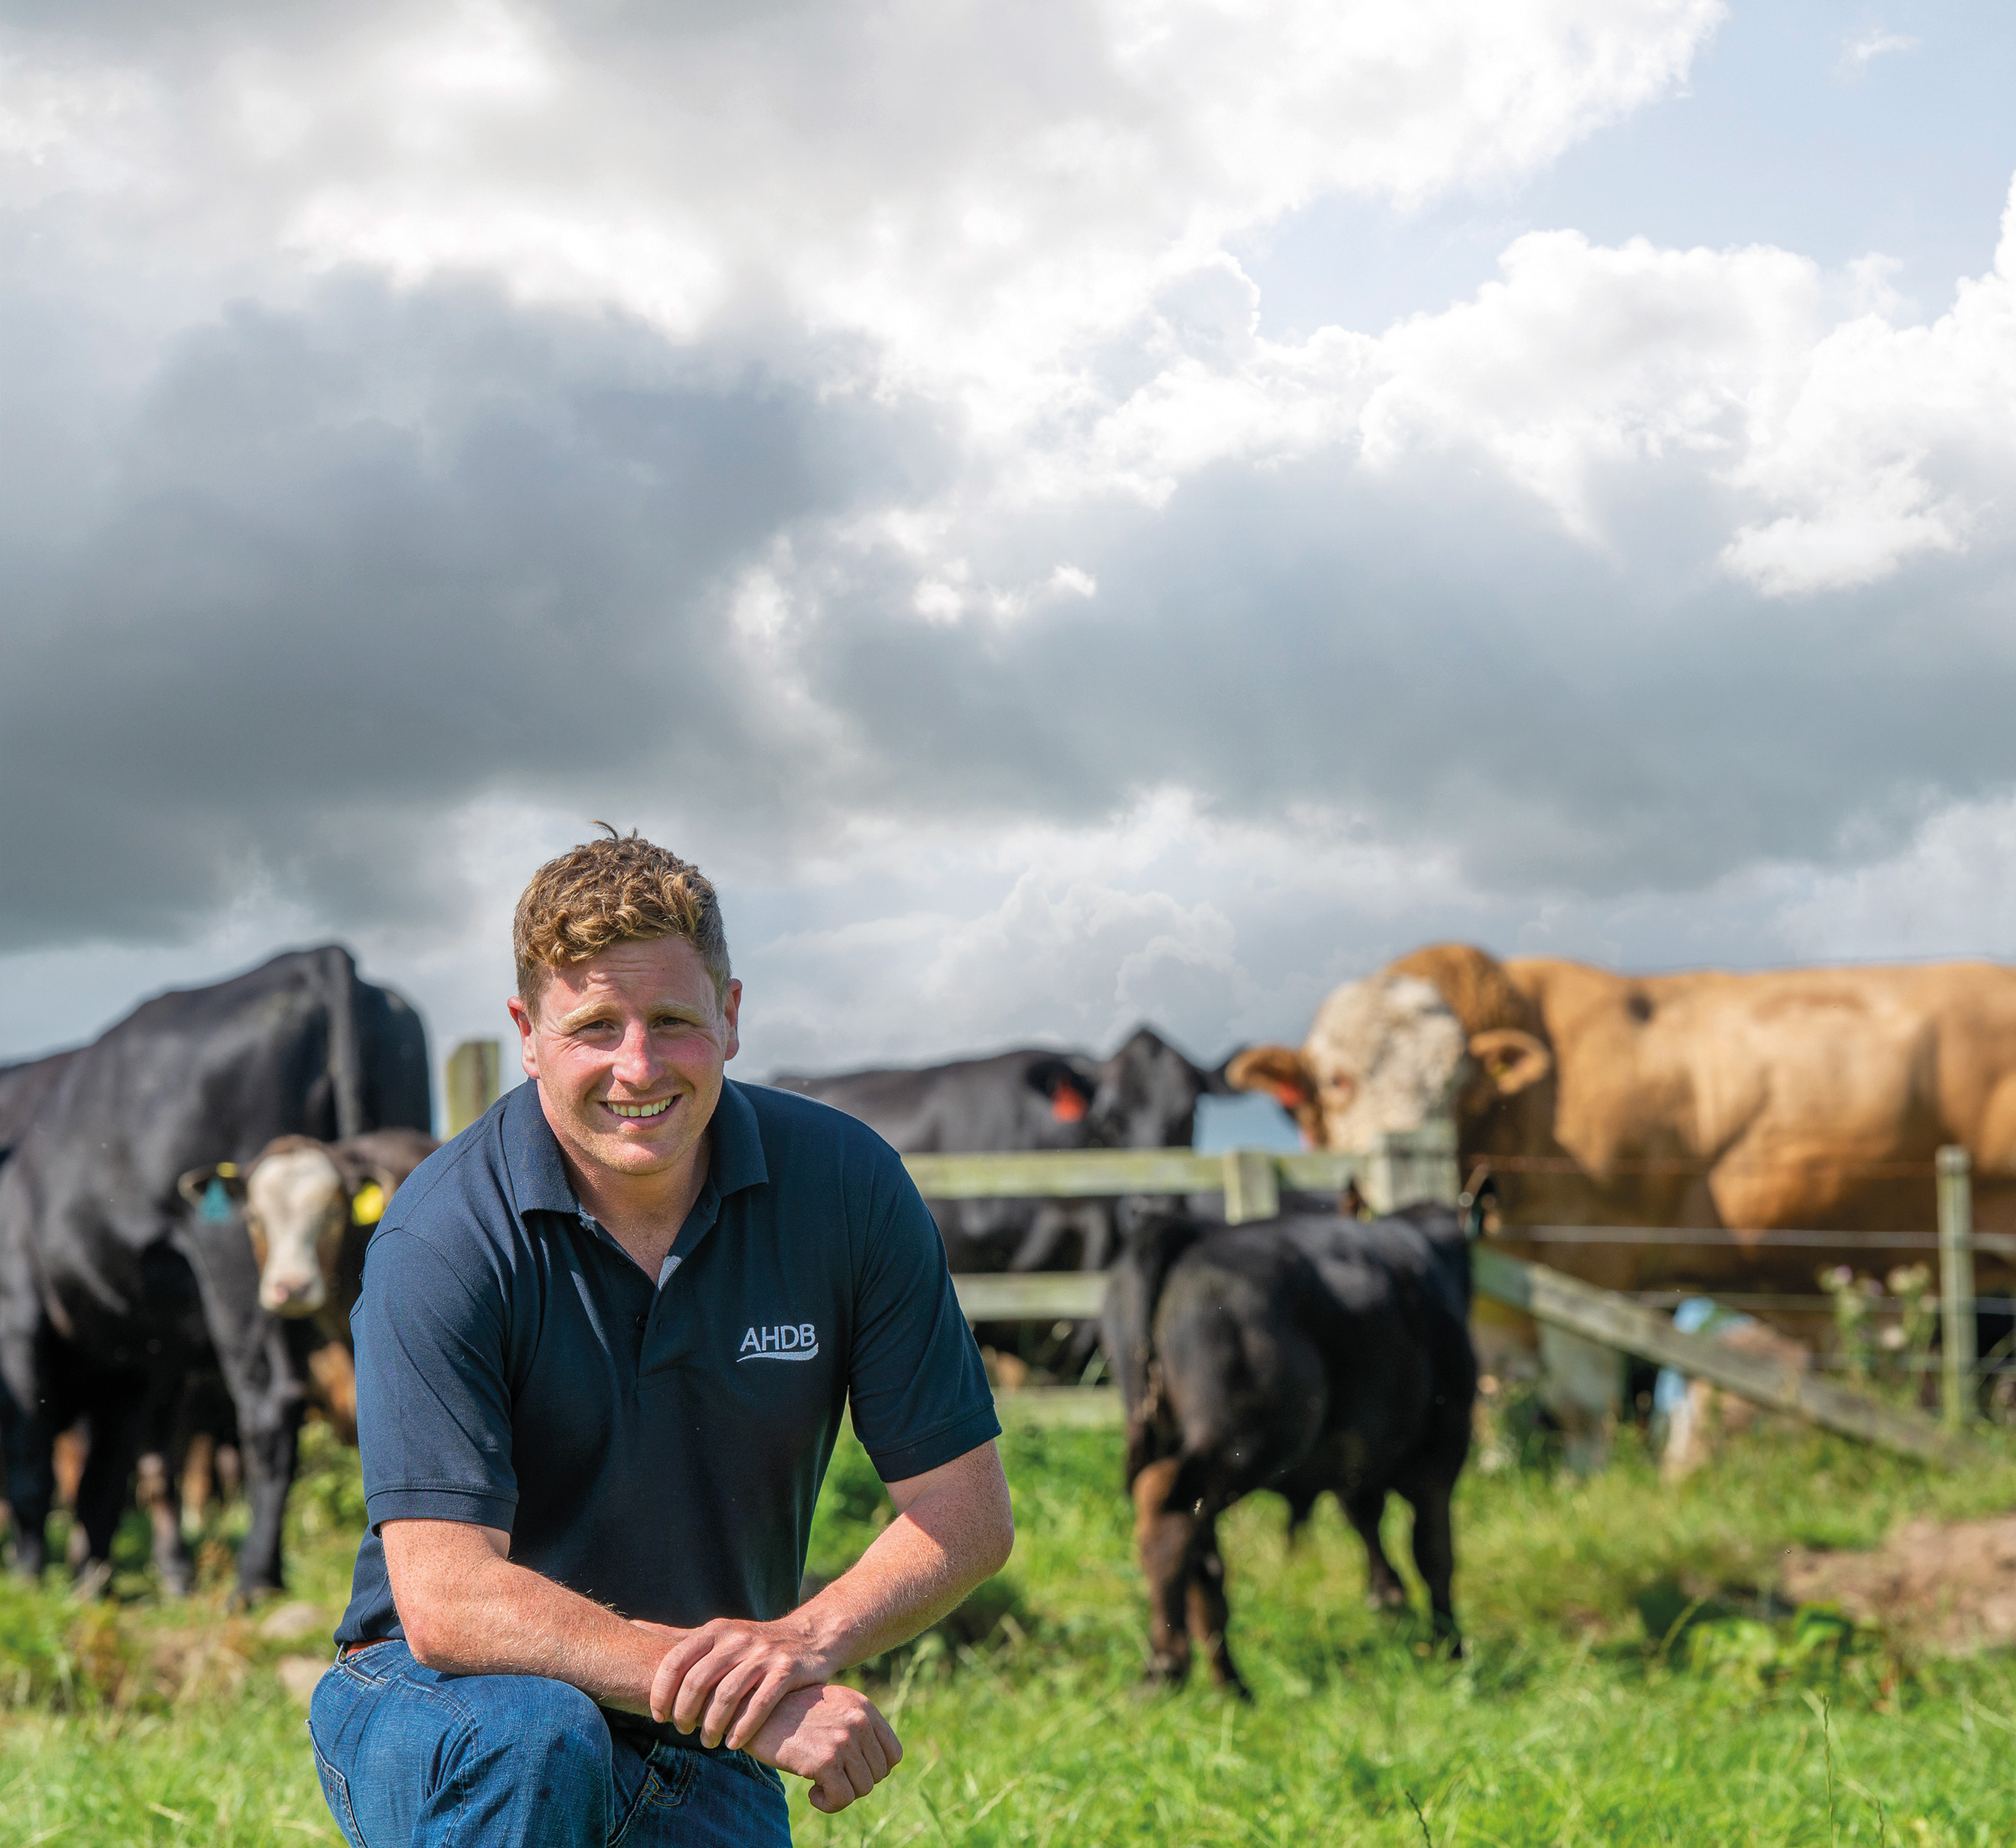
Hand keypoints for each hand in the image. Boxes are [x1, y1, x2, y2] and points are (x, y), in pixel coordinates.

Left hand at [648, 1616, 832, 1749]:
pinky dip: (743, 1728)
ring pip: (727, 1696)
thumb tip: (634, 1625)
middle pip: (698, 1681)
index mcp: (716, 1631)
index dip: (661, 1692)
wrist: (810, 1638)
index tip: (658, 1716)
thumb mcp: (717, 1634)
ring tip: (708, 1743)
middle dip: (685, 1713)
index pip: (676, 1660)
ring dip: (712, 1726)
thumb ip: (679, 1636)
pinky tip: (734, 1743)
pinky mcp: (787, 1670)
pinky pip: (760, 1704)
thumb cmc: (752, 1644)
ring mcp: (764, 1654)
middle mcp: (738, 1639)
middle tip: (682, 1732)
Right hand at [744, 1684, 901, 1813]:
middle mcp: (858, 1720)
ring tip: (818, 1783)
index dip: (873, 1770)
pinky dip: (828, 1804)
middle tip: (829, 1778)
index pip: (893, 1754)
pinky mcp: (825, 1760)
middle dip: (855, 1783)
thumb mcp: (831, 1706)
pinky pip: (842, 1799)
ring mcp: (843, 1739)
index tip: (850, 1771)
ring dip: (840, 1794)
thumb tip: (881, 1765)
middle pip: (878, 1775)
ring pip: (863, 1789)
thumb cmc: (789, 1713)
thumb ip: (856, 1725)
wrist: (752, 1711)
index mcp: (862, 1706)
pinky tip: (811, 1792)